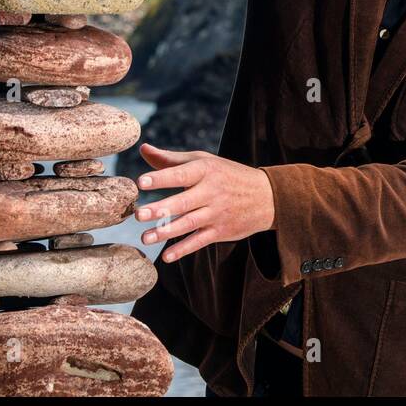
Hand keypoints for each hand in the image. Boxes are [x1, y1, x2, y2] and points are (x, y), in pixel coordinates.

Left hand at [133, 143, 276, 262]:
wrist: (267, 196)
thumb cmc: (226, 175)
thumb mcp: (204, 161)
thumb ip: (171, 159)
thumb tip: (143, 149)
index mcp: (206, 170)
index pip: (181, 174)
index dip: (161, 177)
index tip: (141, 182)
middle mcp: (212, 191)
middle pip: (184, 201)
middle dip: (161, 208)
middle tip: (139, 214)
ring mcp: (217, 212)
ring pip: (190, 223)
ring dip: (167, 231)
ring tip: (145, 238)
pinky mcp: (221, 230)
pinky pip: (200, 241)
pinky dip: (184, 249)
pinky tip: (166, 256)